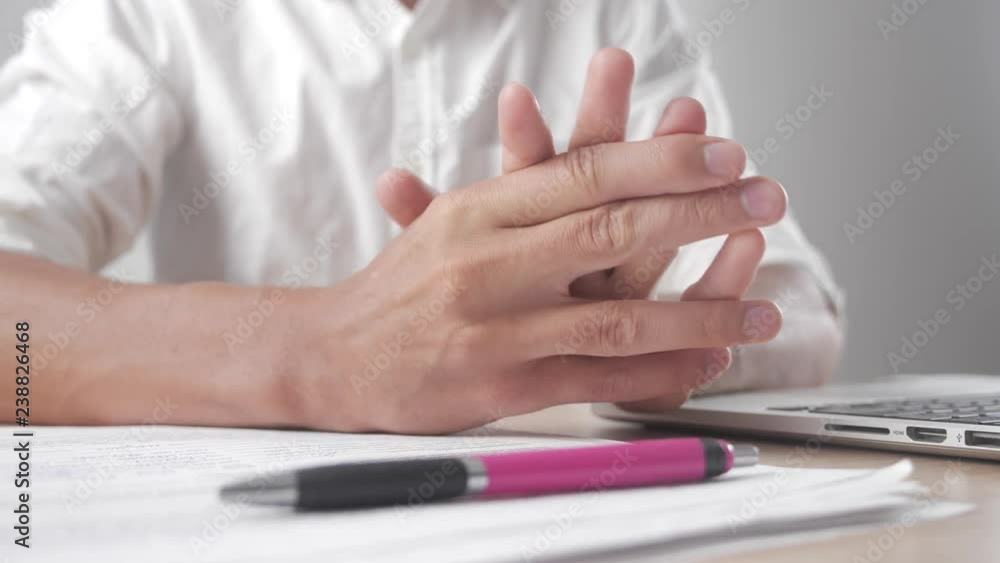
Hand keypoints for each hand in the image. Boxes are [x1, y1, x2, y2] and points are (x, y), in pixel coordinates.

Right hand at [285, 105, 785, 433]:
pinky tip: (706, 359)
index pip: (584, 171)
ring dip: (702, 308)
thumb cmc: (401, 284)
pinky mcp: (502, 385)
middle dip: (701, 212)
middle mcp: (489, 262)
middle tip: (766, 198)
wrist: (331, 354)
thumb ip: (520, 188)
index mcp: (481, 209)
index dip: (661, 160)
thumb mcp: (451, 218)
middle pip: (613, 229)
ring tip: (765, 309)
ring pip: (617, 313)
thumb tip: (589, 149)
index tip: (724, 154)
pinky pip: (596, 377)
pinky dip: (659, 371)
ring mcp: (497, 327)